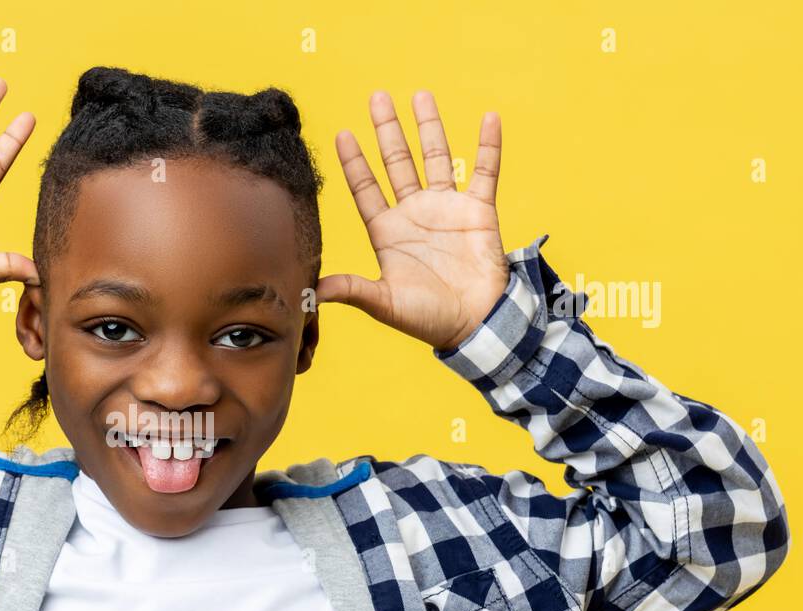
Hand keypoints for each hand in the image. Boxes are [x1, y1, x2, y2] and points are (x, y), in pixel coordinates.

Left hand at [317, 91, 508, 350]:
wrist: (475, 324)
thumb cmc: (427, 318)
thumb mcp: (385, 303)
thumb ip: (352, 290)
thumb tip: (313, 290)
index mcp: (388, 232)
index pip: (366, 189)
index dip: (354, 162)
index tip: (343, 134)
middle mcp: (414, 213)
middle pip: (397, 162)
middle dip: (387, 130)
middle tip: (377, 97)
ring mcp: (447, 208)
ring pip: (435, 157)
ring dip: (428, 127)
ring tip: (420, 95)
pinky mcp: (479, 211)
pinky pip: (485, 172)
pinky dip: (488, 147)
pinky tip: (489, 119)